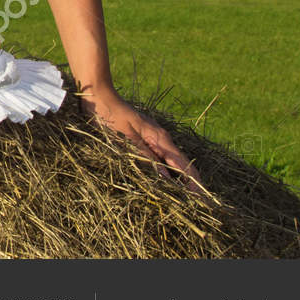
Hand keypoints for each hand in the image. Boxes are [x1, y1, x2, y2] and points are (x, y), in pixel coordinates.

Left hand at [79, 85, 205, 194]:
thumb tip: (167, 178)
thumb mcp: (125, 138)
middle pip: (182, 164)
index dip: (193, 182)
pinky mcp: (145, 138)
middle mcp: (161, 139)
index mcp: (159, 138)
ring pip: (172, 162)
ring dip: (179, 178)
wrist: (99, 95)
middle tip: (194, 204)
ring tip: (183, 198)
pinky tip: (164, 180)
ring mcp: (154, 138)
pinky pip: (160, 157)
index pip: (183, 164)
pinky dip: (166, 170)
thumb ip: (144, 156)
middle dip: (190, 183)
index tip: (200, 199)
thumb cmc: (109, 115)